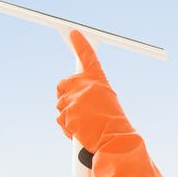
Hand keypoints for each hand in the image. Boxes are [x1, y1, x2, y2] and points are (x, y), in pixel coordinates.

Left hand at [56, 30, 177, 176]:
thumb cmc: (117, 129)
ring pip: (60, 104)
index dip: (80, 44)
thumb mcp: (108, 107)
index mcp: (99, 82)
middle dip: (66, 97)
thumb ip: (93, 99)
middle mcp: (86, 86)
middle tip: (79, 112)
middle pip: (63, 85)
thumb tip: (75, 100)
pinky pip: (60, 119)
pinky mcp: (67, 113)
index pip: (88, 58)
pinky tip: (80, 134)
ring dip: (67, 116)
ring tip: (85, 127)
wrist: (116, 143)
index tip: (73, 32)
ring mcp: (75, 99)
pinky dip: (67, 128)